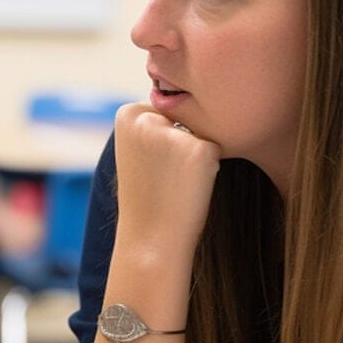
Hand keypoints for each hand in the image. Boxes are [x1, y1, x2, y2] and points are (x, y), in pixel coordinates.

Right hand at [113, 103, 221, 255]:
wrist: (150, 241)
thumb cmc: (147, 197)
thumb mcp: (138, 149)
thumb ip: (154, 122)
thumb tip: (194, 101)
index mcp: (126, 113)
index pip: (164, 112)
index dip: (163, 143)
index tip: (149, 167)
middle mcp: (147, 116)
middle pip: (184, 119)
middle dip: (181, 145)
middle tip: (163, 178)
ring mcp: (173, 132)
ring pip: (201, 133)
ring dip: (195, 156)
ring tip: (175, 184)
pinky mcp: (200, 149)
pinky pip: (216, 149)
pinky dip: (210, 169)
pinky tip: (190, 188)